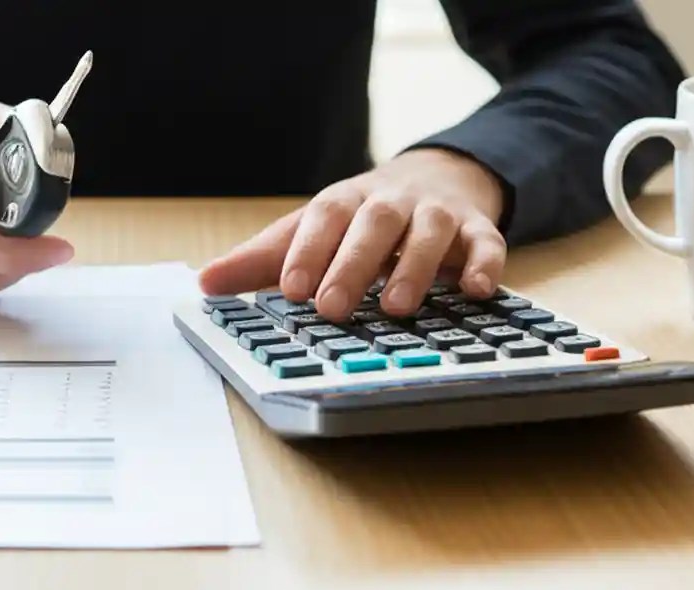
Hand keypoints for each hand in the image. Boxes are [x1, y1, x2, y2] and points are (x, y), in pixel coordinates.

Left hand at [199, 149, 507, 320]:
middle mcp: (392, 202)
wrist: (440, 177)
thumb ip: (263, 260)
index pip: (323, 217)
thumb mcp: (314, 231)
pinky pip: (487, 242)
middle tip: (332, 307)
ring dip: (415, 267)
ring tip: (397, 308)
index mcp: (347, 201)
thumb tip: (205, 283)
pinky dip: (485, 263)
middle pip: (373, 224)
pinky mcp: (478, 228)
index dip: (307, 250)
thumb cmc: (363, 218)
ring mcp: (438, 213)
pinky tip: (476, 290)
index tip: (290, 289)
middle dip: (352, 264)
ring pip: (429, 231)